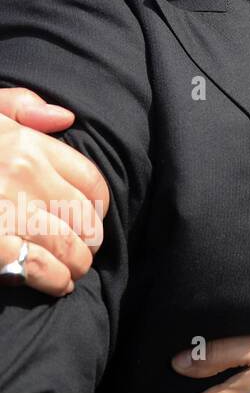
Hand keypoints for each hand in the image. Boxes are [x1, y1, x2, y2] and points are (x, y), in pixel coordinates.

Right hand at [0, 89, 108, 295]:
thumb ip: (20, 107)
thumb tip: (63, 118)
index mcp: (25, 145)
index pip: (89, 179)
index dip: (98, 204)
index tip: (93, 217)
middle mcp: (22, 177)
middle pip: (83, 216)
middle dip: (89, 239)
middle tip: (85, 250)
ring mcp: (6, 212)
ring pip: (67, 245)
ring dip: (77, 263)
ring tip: (73, 270)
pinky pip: (38, 267)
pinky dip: (54, 279)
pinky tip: (57, 284)